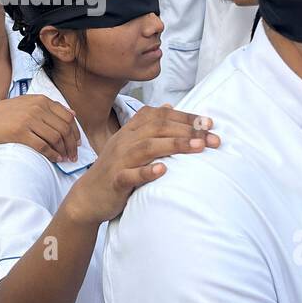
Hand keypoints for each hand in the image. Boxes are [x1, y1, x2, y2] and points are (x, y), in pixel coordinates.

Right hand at [0, 95, 79, 163]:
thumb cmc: (7, 114)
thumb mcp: (29, 103)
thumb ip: (49, 107)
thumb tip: (73, 113)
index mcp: (42, 100)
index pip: (68, 117)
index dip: (76, 132)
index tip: (78, 143)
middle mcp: (37, 108)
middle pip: (64, 128)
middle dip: (72, 144)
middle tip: (74, 155)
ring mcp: (29, 119)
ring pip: (56, 138)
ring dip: (64, 151)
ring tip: (66, 159)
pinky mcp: (20, 132)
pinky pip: (43, 146)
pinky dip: (52, 154)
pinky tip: (55, 159)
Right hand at [66, 107, 218, 224]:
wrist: (88, 196)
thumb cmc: (116, 169)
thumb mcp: (130, 143)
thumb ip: (148, 126)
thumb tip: (168, 106)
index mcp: (130, 131)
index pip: (159, 116)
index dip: (185, 117)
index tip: (209, 123)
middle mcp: (124, 141)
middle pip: (157, 128)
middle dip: (188, 131)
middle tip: (213, 138)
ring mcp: (119, 160)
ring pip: (147, 147)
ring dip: (174, 145)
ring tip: (198, 147)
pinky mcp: (115, 181)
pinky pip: (130, 174)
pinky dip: (147, 172)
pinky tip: (163, 170)